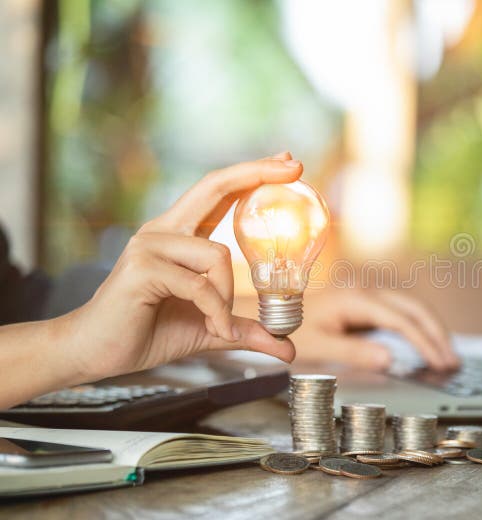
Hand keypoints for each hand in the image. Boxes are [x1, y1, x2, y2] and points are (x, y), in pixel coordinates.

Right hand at [59, 153, 301, 382]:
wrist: (96, 352)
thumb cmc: (147, 332)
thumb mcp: (210, 328)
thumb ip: (246, 330)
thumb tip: (288, 348)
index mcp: (178, 235)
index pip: (218, 192)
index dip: (251, 173)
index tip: (287, 161)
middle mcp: (163, 231)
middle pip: (215, 186)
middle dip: (257, 172)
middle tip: (295, 166)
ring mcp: (150, 246)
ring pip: (218, 256)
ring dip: (226, 297)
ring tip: (218, 325)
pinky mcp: (142, 268)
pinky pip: (199, 285)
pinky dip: (215, 311)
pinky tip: (213, 328)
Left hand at [292, 288, 458, 370]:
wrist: (269, 313)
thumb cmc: (290, 329)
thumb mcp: (318, 347)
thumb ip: (354, 353)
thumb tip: (389, 359)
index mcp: (356, 298)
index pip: (401, 320)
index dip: (424, 342)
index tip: (439, 363)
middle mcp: (366, 290)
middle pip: (414, 307)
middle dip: (437, 333)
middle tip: (452, 362)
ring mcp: (367, 293)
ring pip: (411, 306)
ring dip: (431, 328)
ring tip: (446, 355)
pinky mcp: (365, 302)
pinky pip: (400, 311)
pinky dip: (418, 326)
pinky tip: (425, 343)